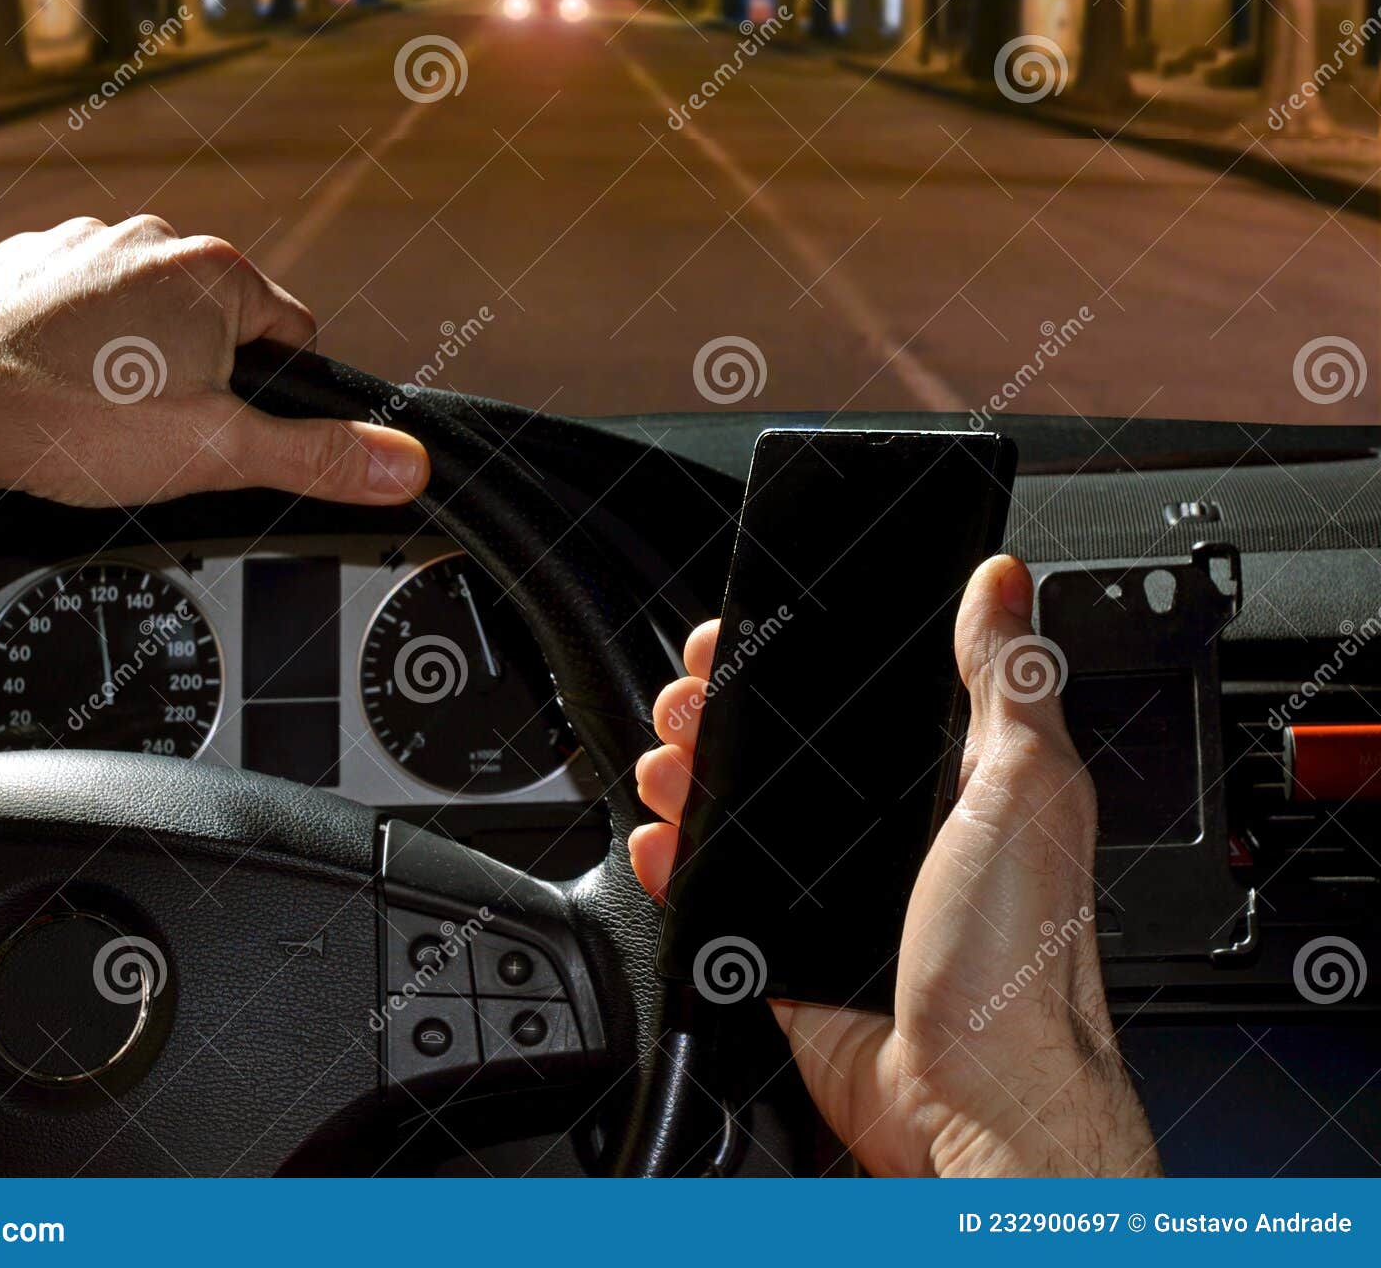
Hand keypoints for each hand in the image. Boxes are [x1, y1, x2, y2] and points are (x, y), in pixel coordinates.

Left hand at [0, 215, 427, 610]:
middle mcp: (150, 238)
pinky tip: (60, 386)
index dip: (278, 394)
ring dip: (143, 357)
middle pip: (220, 321)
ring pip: (148, 311)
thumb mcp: (222, 455)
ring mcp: (80, 245)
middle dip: (206, 375)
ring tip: (105, 412)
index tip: (234, 428)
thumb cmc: (76, 425)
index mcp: (214, 272)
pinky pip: (81, 303)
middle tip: (164, 430)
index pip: (295, 334)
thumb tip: (406, 463)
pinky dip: (80, 342)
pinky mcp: (23, 263)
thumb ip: (321, 456)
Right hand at [629, 555, 1160, 1177]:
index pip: (866, 696)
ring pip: (746, 814)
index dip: (804, 658)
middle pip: (792, 750)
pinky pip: (722, 890)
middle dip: (725, 714)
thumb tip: (1005, 584)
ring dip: (693, 777)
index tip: (748, 636)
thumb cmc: (1019, 964)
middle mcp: (896, 833)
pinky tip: (663, 836)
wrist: (975, 1103)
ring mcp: (840, 891)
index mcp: (957, 784)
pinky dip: (680, 861)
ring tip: (667, 757)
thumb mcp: (1025, 790)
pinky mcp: (794, 948)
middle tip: (690, 698)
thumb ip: (1010, 681)